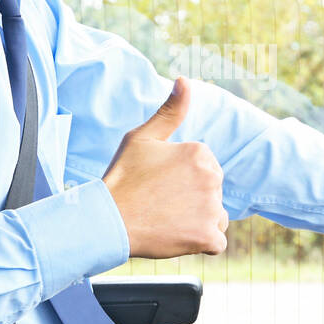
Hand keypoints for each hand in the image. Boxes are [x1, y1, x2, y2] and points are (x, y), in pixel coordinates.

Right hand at [102, 77, 229, 257]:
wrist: (107, 220)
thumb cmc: (122, 178)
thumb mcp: (141, 137)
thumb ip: (169, 111)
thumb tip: (185, 80)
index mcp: (200, 152)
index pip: (204, 169)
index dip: (180, 178)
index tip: (158, 184)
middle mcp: (212, 178)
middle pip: (211, 192)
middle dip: (192, 198)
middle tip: (160, 202)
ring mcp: (212, 208)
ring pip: (216, 216)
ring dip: (198, 221)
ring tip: (167, 219)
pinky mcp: (207, 237)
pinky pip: (216, 242)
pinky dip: (201, 243)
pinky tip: (177, 236)